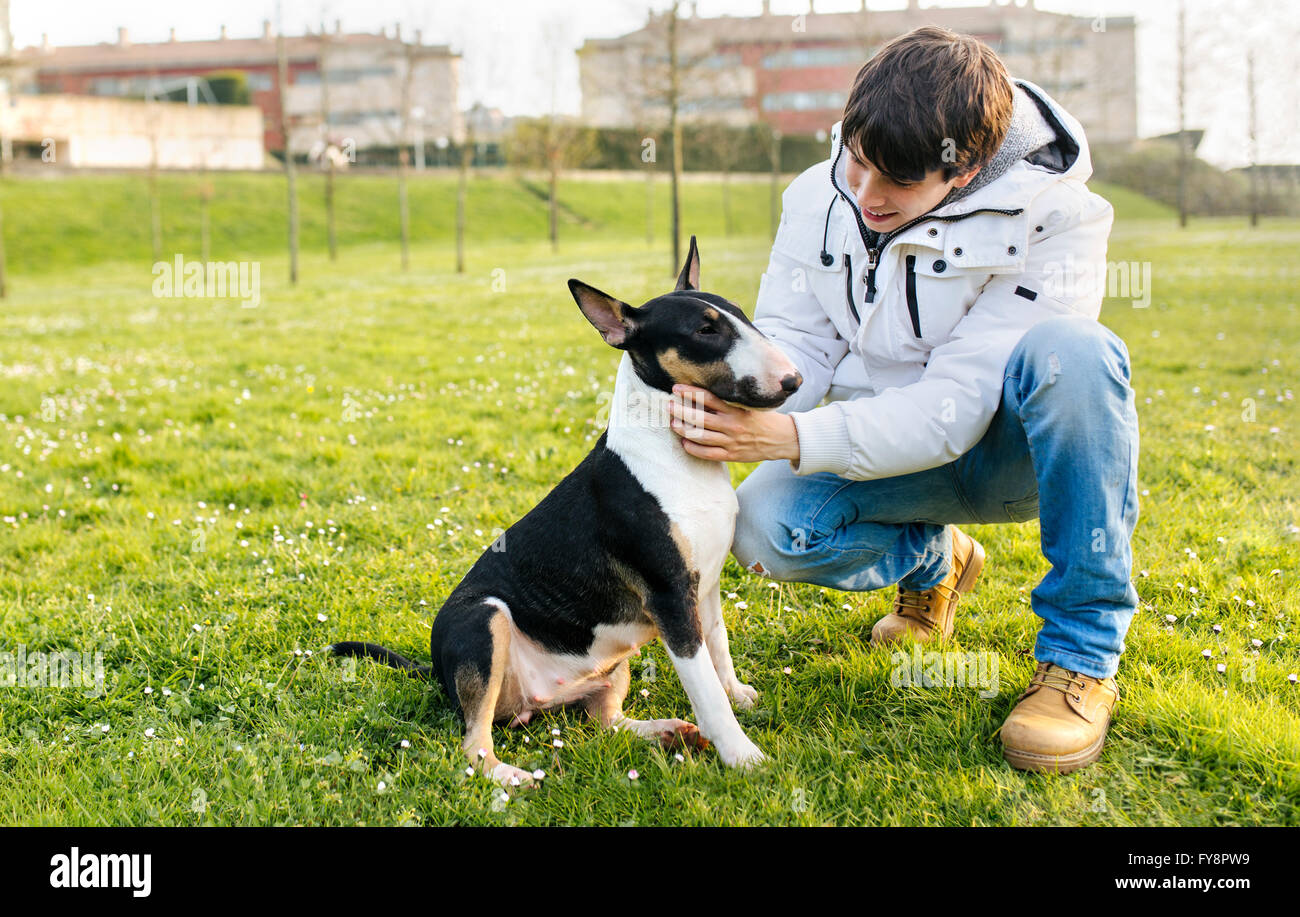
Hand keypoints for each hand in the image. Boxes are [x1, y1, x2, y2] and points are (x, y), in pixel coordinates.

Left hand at [667, 384, 799, 463]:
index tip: (676, 388)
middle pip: (699, 417)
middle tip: (668, 405)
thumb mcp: (750, 405)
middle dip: (680, 410)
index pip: (708, 398)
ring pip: (701, 436)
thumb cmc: (763, 419)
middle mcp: (732, 425)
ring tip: (673, 423)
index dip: (690, 392)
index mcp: (736, 409)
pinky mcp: (732, 455)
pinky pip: (708, 454)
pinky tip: (685, 443)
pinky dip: (694, 449)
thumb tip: (706, 393)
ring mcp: (731, 441)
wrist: (783, 439)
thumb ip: (730, 401)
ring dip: (683, 429)